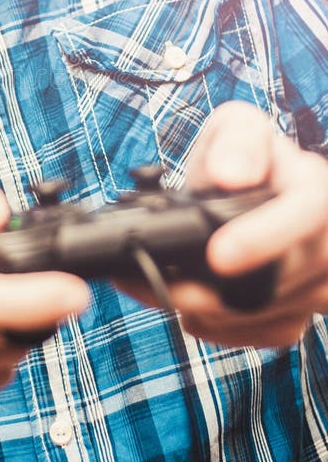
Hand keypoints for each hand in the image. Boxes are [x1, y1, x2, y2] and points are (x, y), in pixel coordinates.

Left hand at [119, 102, 327, 346]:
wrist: (242, 193)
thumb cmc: (240, 157)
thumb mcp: (236, 128)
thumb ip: (236, 142)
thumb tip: (231, 176)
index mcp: (316, 187)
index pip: (309, 213)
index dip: (265, 238)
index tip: (217, 255)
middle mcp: (327, 241)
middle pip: (287, 279)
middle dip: (215, 287)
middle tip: (154, 277)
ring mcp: (318, 285)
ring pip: (270, 315)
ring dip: (207, 307)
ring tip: (151, 284)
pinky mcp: (298, 315)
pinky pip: (260, 334)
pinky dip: (216, 324)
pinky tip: (184, 303)